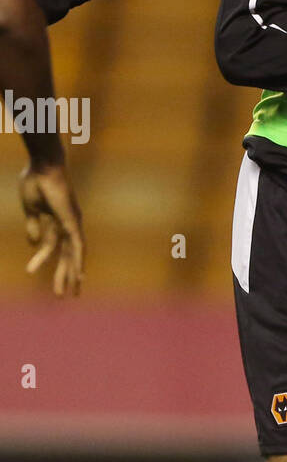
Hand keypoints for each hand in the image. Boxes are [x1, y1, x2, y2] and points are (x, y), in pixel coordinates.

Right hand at [19, 163, 84, 295]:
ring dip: (70, 275)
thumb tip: (32, 243)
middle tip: (63, 295)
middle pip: (66, 256)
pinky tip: (79, 277)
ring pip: (73, 256)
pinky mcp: (73, 222)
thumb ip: (33, 225)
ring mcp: (71, 224)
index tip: (31, 271)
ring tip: (68, 294)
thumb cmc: (35, 181)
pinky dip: (79, 262)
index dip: (42, 260)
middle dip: (64, 275)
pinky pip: (78, 246)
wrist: (43, 166)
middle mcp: (67, 225)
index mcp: (55, 221)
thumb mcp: (31, 208)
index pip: (51, 246)